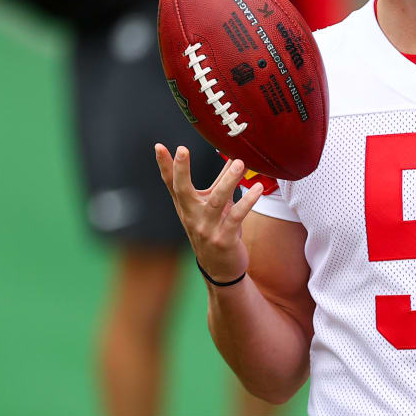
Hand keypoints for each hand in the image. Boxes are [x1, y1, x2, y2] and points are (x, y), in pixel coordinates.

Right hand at [154, 144, 263, 283]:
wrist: (220, 268)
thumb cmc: (216, 230)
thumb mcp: (213, 205)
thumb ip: (220, 181)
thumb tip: (233, 156)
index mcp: (186, 206)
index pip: (171, 183)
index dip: (164, 165)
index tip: (158, 147)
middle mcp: (192, 217)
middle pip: (183, 191)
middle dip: (181, 170)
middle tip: (182, 150)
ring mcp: (206, 229)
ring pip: (215, 201)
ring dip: (228, 181)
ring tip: (239, 162)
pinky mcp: (224, 239)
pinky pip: (236, 217)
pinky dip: (247, 202)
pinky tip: (256, 188)